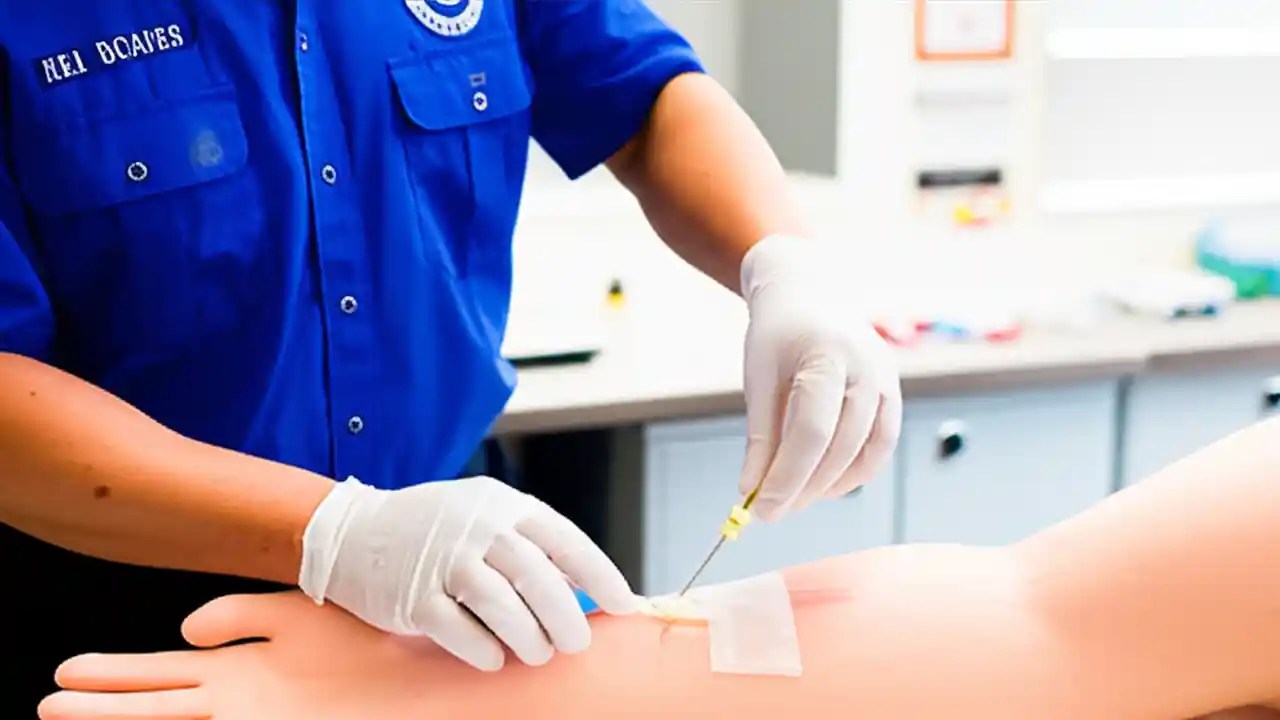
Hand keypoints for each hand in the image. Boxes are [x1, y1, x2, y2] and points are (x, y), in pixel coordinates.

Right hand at [298, 475, 637, 670]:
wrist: (352, 531)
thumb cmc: (434, 529)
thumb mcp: (486, 516)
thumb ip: (530, 546)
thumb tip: (587, 590)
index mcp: (504, 505)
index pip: (565, 540)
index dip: (600, 576)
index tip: (623, 606)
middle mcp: (477, 526)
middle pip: (537, 576)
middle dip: (565, 617)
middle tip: (575, 643)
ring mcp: (442, 559)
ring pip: (500, 603)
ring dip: (528, 637)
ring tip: (537, 653)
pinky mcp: (412, 595)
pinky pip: (457, 629)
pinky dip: (483, 650)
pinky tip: (494, 658)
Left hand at [738, 235, 902, 521]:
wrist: (807, 293)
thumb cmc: (776, 335)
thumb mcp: (758, 378)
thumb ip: (760, 437)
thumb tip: (751, 491)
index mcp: (827, 356)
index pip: (811, 431)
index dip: (786, 476)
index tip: (759, 508)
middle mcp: (866, 368)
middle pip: (839, 446)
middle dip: (804, 487)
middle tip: (772, 511)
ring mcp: (886, 380)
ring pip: (864, 452)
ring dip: (829, 485)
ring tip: (794, 498)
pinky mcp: (893, 392)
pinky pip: (880, 445)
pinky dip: (854, 472)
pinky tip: (825, 485)